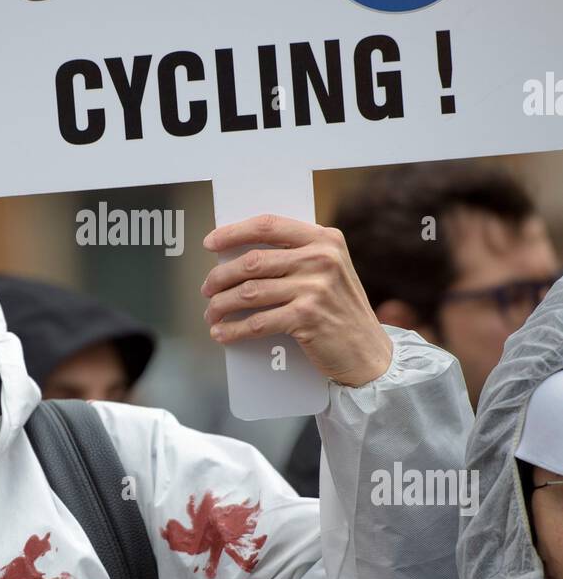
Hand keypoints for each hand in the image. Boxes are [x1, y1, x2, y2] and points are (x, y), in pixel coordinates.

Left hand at [200, 213, 392, 386]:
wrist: (369, 353)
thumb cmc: (341, 311)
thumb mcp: (328, 271)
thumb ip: (296, 257)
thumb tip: (238, 256)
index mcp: (324, 239)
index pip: (269, 225)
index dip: (234, 232)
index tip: (211, 242)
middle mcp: (321, 258)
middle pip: (252, 261)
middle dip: (221, 277)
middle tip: (208, 288)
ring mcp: (315, 287)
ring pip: (250, 292)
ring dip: (222, 304)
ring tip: (212, 312)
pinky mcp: (307, 317)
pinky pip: (257, 322)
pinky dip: (234, 330)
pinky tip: (222, 333)